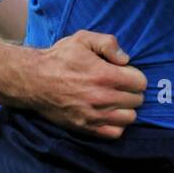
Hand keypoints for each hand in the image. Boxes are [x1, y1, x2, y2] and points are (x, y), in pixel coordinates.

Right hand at [28, 31, 146, 138]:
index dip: (135, 76)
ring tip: (116, 100)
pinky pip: (115, 133)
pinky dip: (116, 124)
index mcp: (105, 75)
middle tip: (120, 86)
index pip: (140, 82)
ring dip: (126, 108)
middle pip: (137, 100)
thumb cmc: (59, 58)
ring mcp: (95, 115)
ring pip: (130, 118)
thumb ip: (108, 43)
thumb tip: (126, 59)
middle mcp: (102, 97)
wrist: (33, 80)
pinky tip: (108, 113)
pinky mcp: (86, 128)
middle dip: (132, 91)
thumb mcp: (82, 39)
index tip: (125, 73)